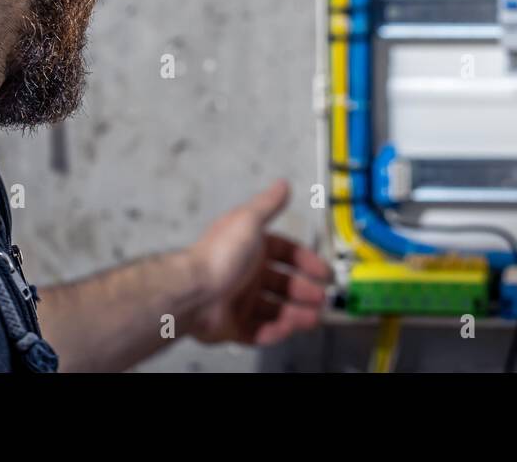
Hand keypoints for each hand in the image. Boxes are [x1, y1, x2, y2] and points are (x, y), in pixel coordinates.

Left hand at [187, 180, 331, 345]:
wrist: (193, 292)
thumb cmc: (220, 255)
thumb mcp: (248, 221)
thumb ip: (268, 204)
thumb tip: (282, 184)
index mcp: (250, 249)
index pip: (285, 254)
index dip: (306, 261)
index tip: (323, 272)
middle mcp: (246, 275)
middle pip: (283, 284)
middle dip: (305, 291)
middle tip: (322, 299)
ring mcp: (238, 302)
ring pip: (274, 310)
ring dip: (296, 314)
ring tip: (312, 318)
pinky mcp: (231, 327)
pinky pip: (258, 332)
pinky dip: (274, 332)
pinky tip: (287, 329)